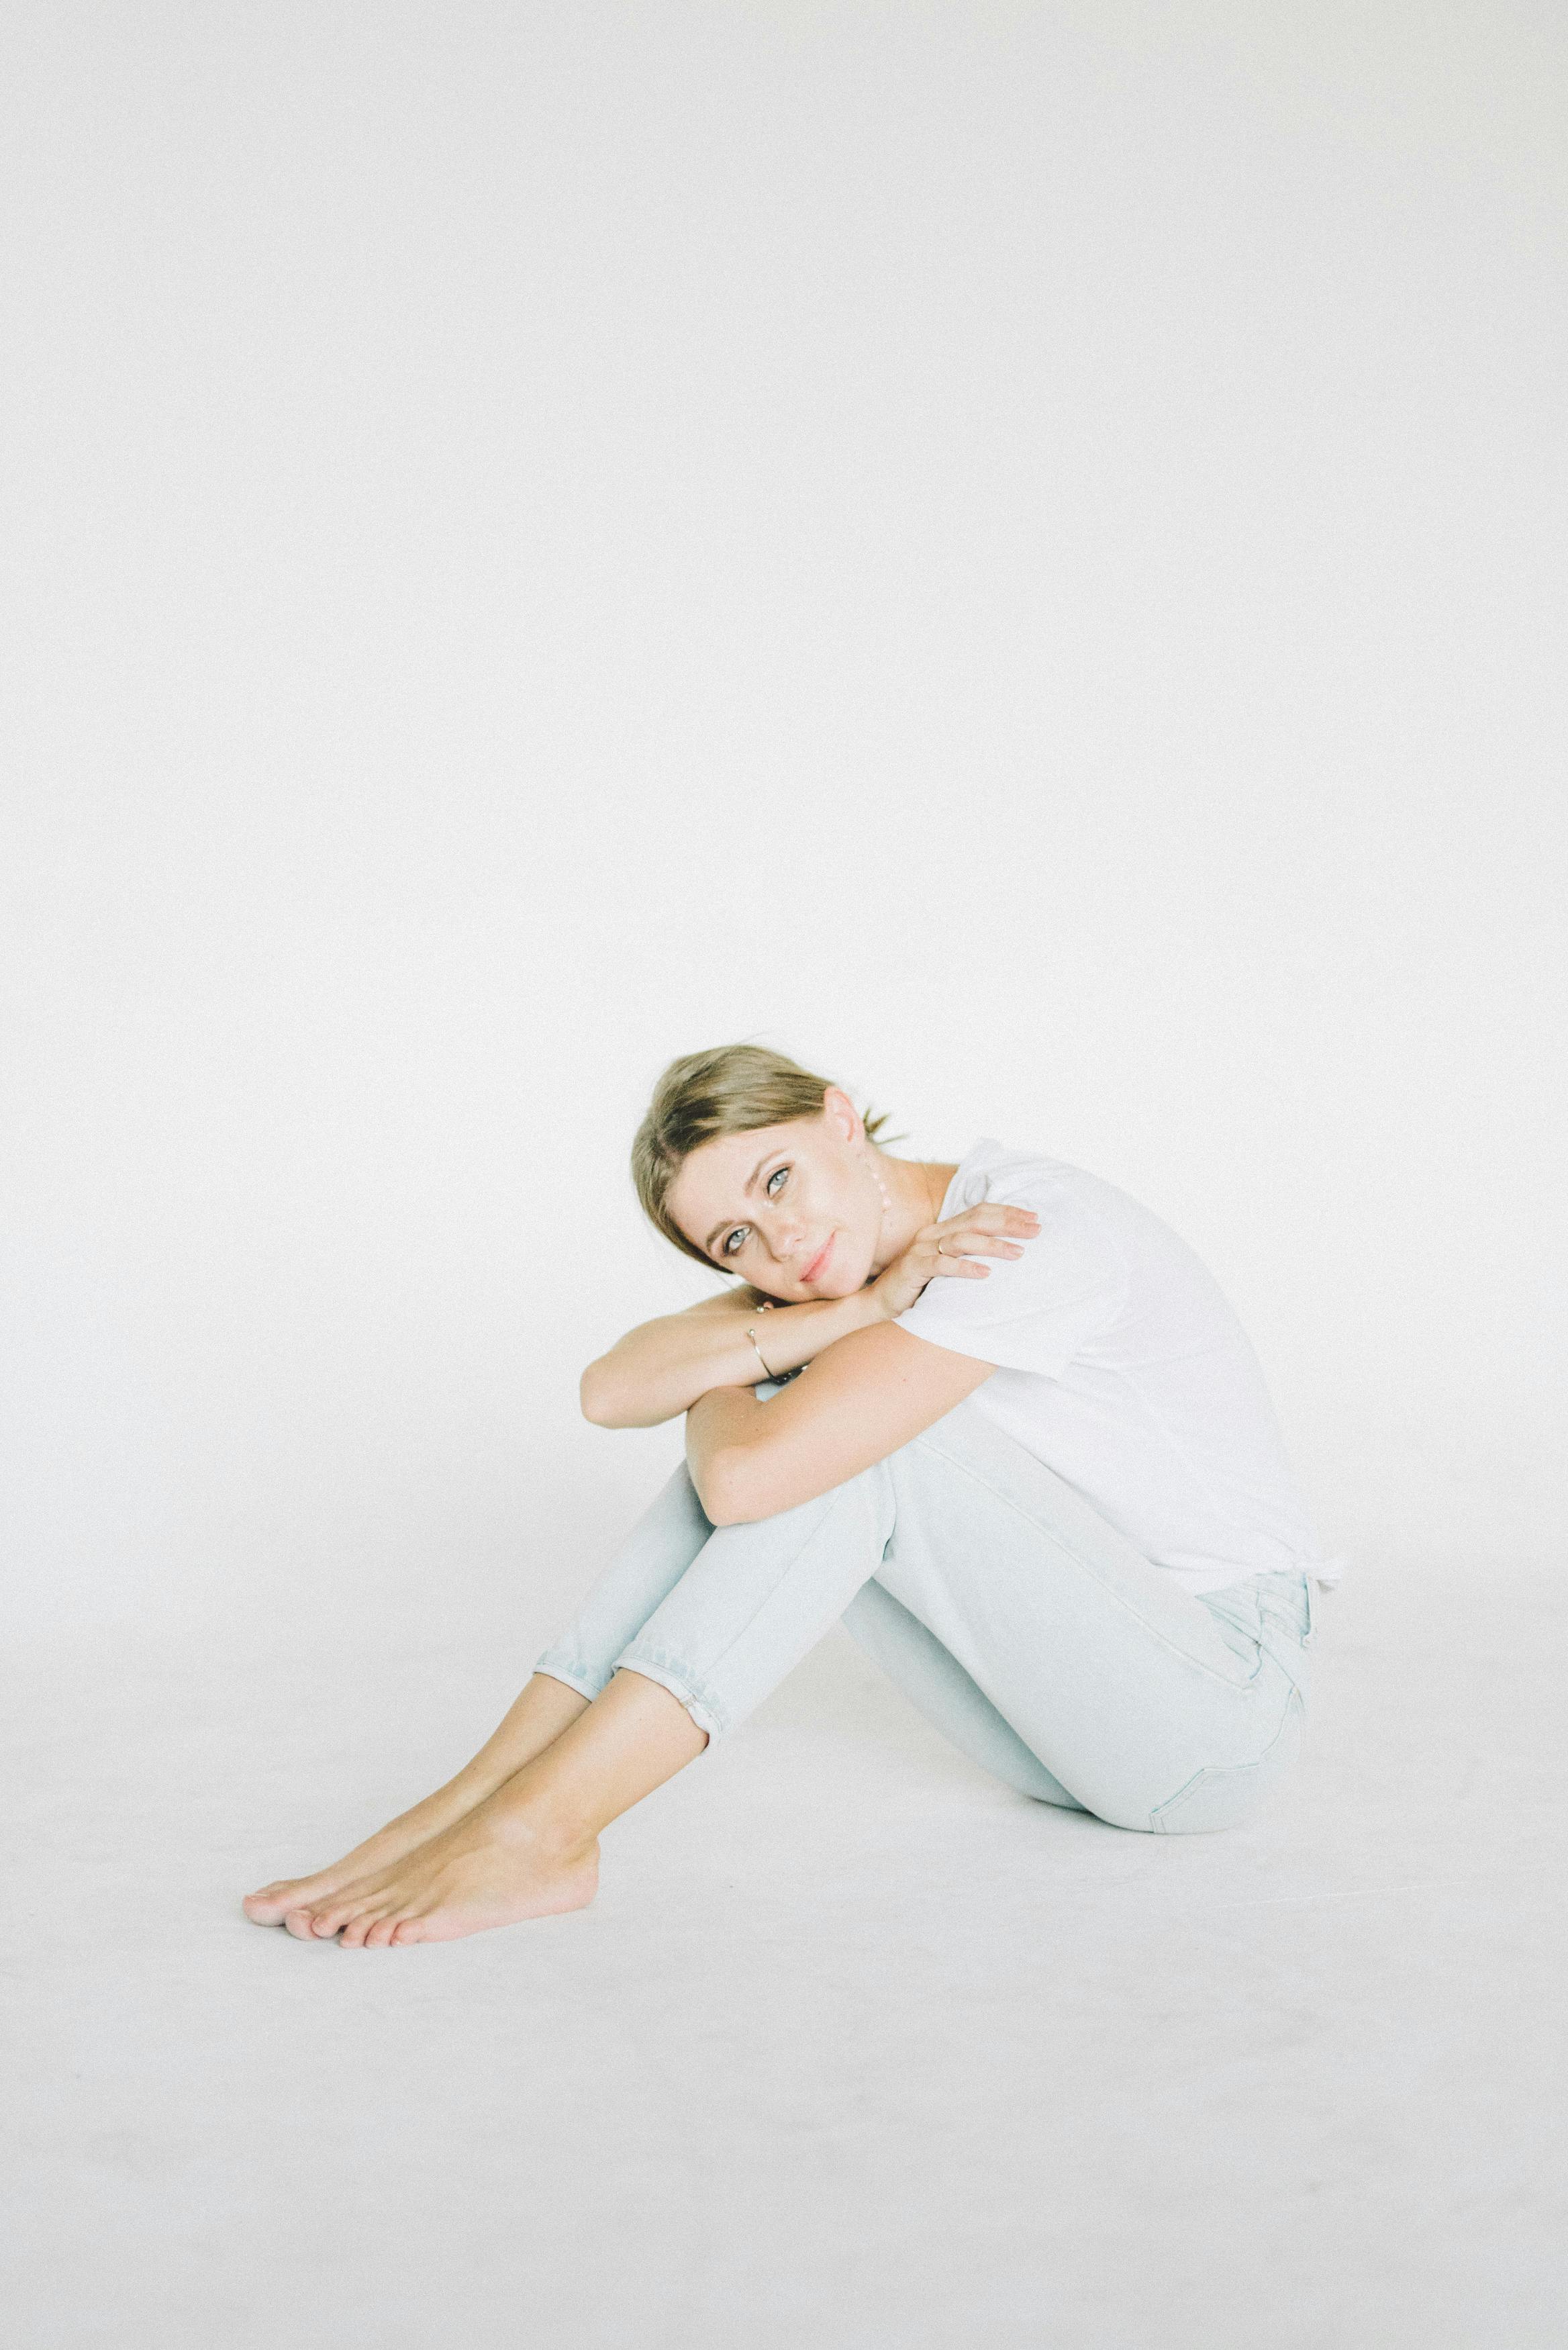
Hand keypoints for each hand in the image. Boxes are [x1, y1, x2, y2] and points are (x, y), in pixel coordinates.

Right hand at [867, 1202, 1040, 1320]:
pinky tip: (985, 1273)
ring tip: (1018, 1253)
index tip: (1035, 1218)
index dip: (1008, 1213)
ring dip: (993, 1245)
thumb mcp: (948, 1268)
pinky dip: (965, 1267)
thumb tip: (1008, 1254)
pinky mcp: (913, 1268)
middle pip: (975, 1221)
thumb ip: (968, 1257)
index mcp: (943, 1230)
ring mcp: (921, 1250)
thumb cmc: (919, 1290)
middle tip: (1035, 1230)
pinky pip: (942, 1265)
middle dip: (1008, 1223)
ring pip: (962, 1240)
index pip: (979, 1212)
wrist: (881, 1306)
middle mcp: (933, 1234)